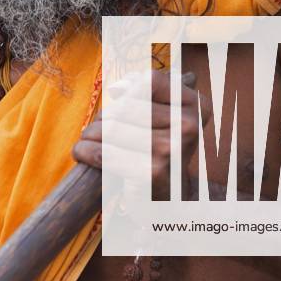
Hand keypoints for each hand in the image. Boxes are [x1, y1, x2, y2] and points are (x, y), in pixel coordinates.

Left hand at [72, 71, 200, 199]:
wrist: (170, 199)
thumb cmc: (160, 150)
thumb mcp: (165, 116)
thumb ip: (145, 90)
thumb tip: (117, 88)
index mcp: (197, 106)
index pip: (150, 82)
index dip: (128, 90)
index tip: (119, 99)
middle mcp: (188, 126)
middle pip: (125, 106)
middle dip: (104, 118)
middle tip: (98, 130)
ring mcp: (170, 150)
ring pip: (110, 128)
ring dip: (90, 134)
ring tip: (89, 141)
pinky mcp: (151, 173)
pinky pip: (104, 152)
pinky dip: (85, 151)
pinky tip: (82, 153)